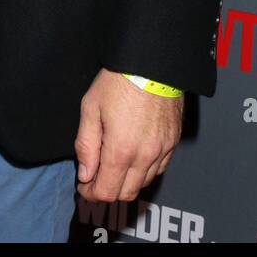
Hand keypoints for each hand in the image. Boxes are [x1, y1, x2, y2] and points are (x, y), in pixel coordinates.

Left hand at [75, 68, 183, 202]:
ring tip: (112, 167)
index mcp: (120, 150)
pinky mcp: (173, 142)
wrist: (151, 63)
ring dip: (126, 182)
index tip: (83, 185)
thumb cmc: (118, 81)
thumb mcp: (91, 108)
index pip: (106, 191)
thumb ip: (86, 145)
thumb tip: (85, 174)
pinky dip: (144, 171)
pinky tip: (133, 158)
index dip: (91, 193)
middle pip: (125, 193)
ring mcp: (162, 150)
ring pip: (143, 183)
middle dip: (107, 191)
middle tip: (94, 178)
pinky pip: (159, 169)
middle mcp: (144, 156)